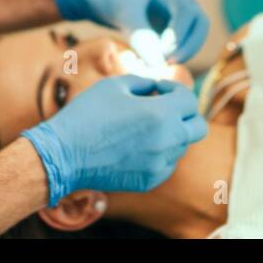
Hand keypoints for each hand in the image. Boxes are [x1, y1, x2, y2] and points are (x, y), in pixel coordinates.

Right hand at [21, 75, 207, 205]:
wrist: (64, 154)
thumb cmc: (87, 115)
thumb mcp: (115, 85)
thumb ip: (144, 83)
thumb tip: (157, 88)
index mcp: (160, 114)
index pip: (189, 99)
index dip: (173, 88)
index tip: (157, 88)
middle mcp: (166, 141)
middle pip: (199, 126)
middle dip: (185, 113)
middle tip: (164, 107)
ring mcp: (160, 164)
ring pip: (182, 145)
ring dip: (171, 132)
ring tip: (143, 126)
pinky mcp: (150, 180)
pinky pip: (168, 163)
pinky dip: (161, 152)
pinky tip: (137, 144)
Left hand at [52, 0, 209, 62]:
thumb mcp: (123, 14)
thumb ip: (142, 38)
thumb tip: (159, 66)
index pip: (188, 13)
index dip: (180, 36)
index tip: (163, 56)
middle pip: (199, 22)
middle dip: (189, 45)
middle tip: (168, 64)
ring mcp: (171, 9)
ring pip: (192, 33)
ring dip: (182, 50)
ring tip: (158, 65)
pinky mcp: (164, 23)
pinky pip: (178, 40)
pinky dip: (171, 52)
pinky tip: (153, 63)